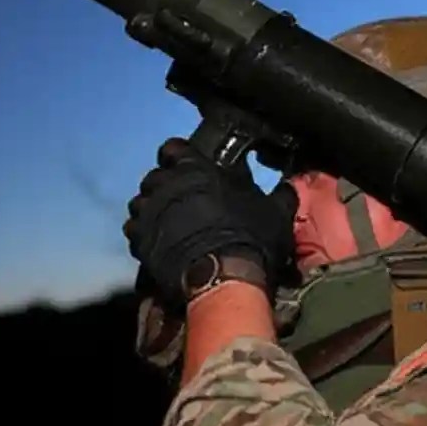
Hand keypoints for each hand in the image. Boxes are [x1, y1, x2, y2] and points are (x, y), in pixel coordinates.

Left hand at [123, 137, 298, 309]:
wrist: (223, 278)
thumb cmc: (250, 238)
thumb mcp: (275, 213)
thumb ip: (282, 194)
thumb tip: (293, 185)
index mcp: (195, 168)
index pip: (173, 148)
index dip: (179, 157)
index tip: (187, 168)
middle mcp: (166, 184)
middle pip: (155, 177)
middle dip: (165, 187)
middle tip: (182, 203)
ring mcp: (148, 211)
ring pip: (140, 202)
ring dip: (151, 210)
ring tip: (168, 225)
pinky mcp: (139, 239)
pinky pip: (133, 230)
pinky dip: (143, 234)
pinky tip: (158, 244)